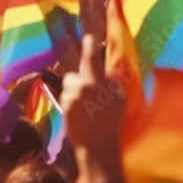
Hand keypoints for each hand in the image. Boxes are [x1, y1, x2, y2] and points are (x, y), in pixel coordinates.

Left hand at [61, 34, 124, 182]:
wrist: (96, 145)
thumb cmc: (113, 122)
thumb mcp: (119, 98)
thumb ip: (110, 82)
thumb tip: (103, 73)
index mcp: (96, 82)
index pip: (90, 57)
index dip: (89, 44)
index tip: (87, 37)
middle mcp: (80, 86)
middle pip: (75, 73)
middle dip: (80, 79)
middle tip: (90, 91)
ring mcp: (69, 97)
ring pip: (69, 86)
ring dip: (75, 91)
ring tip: (86, 106)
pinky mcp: (62, 107)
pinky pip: (66, 97)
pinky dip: (71, 102)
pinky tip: (81, 114)